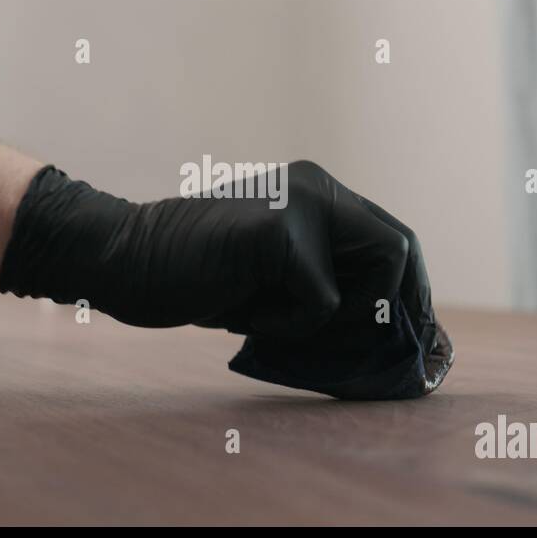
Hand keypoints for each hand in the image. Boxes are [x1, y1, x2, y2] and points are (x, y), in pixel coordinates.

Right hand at [1, 160, 438, 345]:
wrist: (123, 258)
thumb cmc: (193, 276)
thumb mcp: (272, 277)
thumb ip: (323, 283)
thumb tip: (388, 328)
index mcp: (315, 191)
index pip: (391, 236)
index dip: (410, 287)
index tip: (414, 333)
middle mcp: (317, 187)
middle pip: (400, 249)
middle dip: (402, 306)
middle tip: (390, 351)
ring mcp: (302, 204)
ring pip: (370, 280)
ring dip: (332, 318)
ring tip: (271, 316)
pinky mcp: (282, 234)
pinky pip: (321, 305)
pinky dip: (286, 324)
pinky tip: (239, 309)